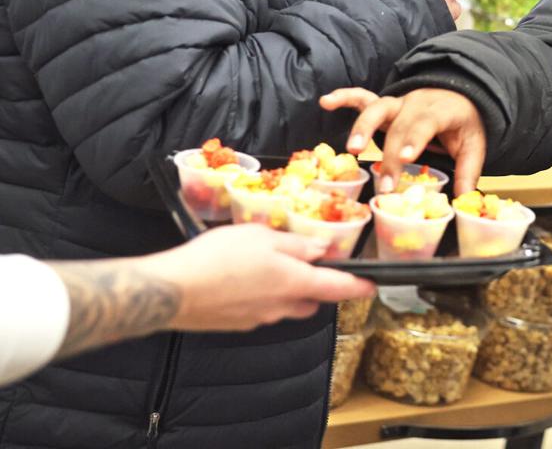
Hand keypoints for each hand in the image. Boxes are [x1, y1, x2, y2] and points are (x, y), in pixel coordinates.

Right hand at [144, 224, 374, 330]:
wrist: (171, 291)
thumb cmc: (217, 258)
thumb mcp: (263, 237)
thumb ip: (296, 245)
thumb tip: (322, 250)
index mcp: (294, 283)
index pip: (339, 288)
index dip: (359, 287)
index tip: (371, 286)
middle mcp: (280, 307)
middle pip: (311, 300)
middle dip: (315, 285)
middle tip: (304, 263)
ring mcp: (258, 319)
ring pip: (285, 306)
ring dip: (285, 290)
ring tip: (265, 266)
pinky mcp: (236, 324)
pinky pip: (259, 311)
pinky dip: (259, 297)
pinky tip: (240, 280)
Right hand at [322, 87, 487, 194]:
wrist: (460, 91)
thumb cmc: (463, 122)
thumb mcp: (474, 143)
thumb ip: (468, 170)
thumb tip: (465, 198)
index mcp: (442, 111)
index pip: (426, 123)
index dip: (415, 139)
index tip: (406, 157)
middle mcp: (417, 103)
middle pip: (400, 127)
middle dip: (390, 156)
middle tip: (386, 185)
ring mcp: (399, 102)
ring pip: (378, 110)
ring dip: (364, 128)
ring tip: (353, 149)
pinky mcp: (386, 104)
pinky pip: (363, 98)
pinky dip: (345, 97)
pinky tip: (327, 101)